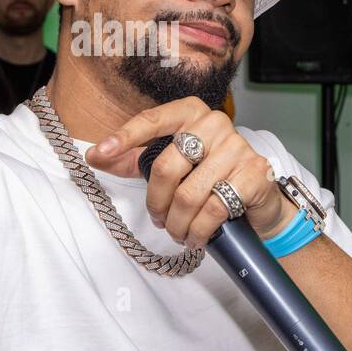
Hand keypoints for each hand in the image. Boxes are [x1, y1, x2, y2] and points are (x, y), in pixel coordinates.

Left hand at [85, 97, 297, 249]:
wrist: (258, 197)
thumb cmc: (208, 176)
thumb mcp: (170, 162)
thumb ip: (132, 158)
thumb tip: (92, 155)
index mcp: (191, 112)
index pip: (153, 119)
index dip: (124, 137)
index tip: (99, 153)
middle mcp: (215, 123)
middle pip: (166, 166)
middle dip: (157, 203)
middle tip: (159, 220)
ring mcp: (238, 147)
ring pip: (189, 194)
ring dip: (177, 223)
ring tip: (178, 232)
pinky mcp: (254, 174)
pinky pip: (214, 209)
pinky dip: (199, 231)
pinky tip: (197, 237)